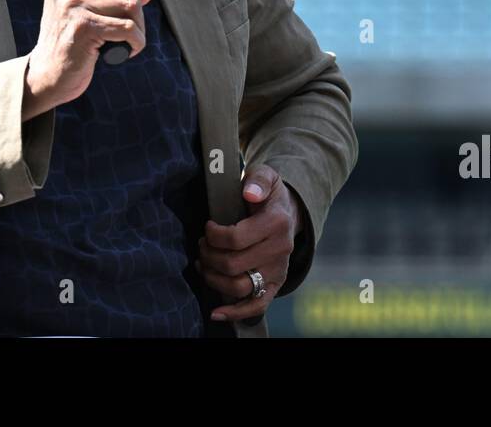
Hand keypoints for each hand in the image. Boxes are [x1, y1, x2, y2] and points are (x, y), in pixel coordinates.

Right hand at [23, 0, 153, 117]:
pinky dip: (137, 42)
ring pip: (131, 5)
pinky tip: (127, 51)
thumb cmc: (69, 41)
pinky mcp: (83, 27)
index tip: (123, 8)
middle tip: (129, 31)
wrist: (47, 74)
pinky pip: (129, 29)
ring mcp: (73, 4)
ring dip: (138, 27)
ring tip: (128, 41)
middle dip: (136, 10)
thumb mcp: (88, 11)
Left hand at [195, 164, 300, 323]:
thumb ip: (257, 180)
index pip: (235, 238)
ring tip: (203, 263)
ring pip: (238, 287)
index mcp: (276, 222)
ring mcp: (277, 270)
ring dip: (213, 278)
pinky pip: (257, 305)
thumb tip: (249, 192)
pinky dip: (235, 313)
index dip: (213, 235)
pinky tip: (216, 312)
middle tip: (202, 245)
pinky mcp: (275, 284)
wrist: (288, 212)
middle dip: (208, 255)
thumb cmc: (267, 194)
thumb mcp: (265, 176)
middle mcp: (280, 250)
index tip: (208, 227)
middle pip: (232, 265)